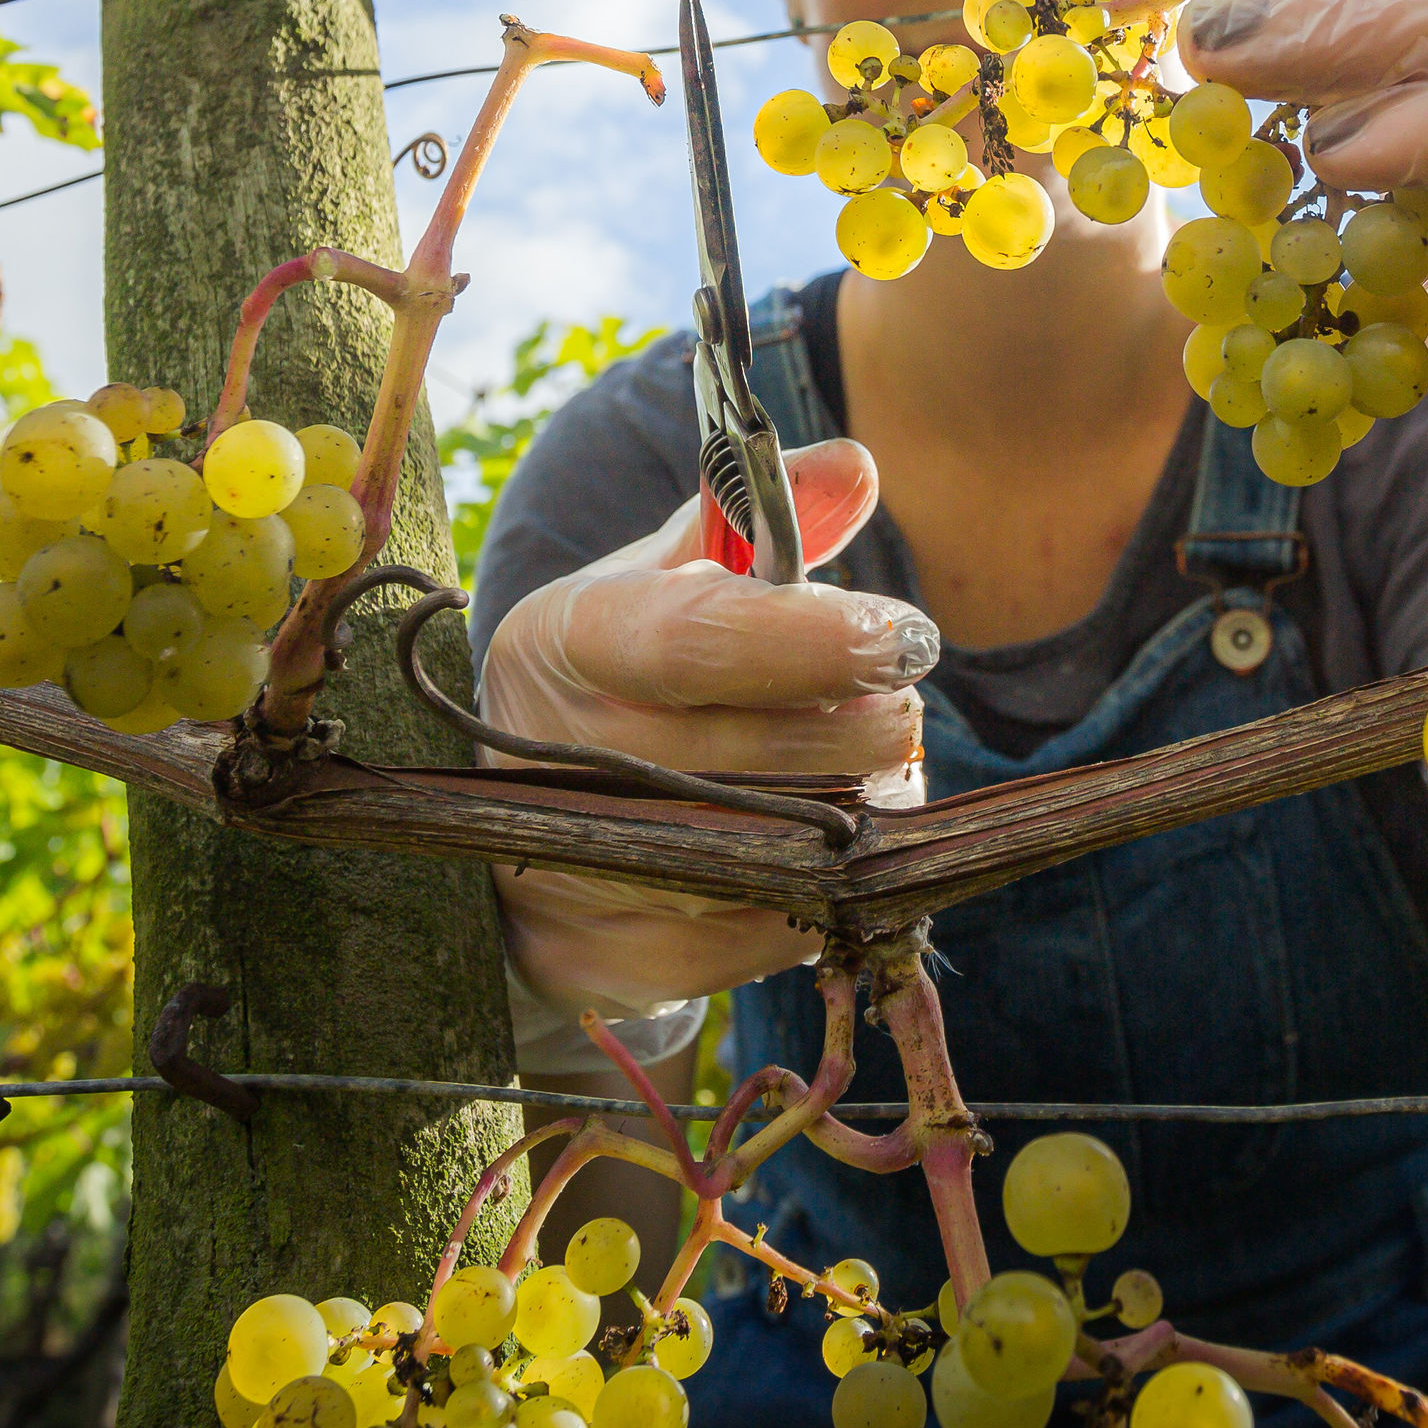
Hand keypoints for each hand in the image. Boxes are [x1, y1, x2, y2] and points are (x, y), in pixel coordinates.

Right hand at [482, 439, 933, 1016]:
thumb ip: (769, 516)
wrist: (523, 798)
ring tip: (884, 779)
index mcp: (568, 637)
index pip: (698, 643)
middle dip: (859, 735)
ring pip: (756, 859)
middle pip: (747, 760)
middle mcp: (549, 756)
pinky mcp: (590, 958)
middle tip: (902, 711)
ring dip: (851, 820)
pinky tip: (828, 852)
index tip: (905, 637)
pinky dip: (809, 898)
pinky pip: (746, 941)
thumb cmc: (627, 663)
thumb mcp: (676, 570)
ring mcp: (563, 867)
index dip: (814, 643)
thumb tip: (855, 468)